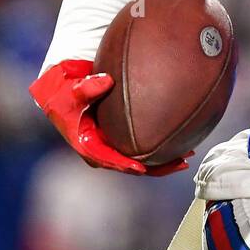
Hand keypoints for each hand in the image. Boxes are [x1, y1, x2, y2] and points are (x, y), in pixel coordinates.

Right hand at [28, 59, 191, 175]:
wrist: (63, 89)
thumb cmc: (65, 91)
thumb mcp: (71, 90)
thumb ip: (86, 87)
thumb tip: (107, 81)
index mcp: (86, 144)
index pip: (107, 159)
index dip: (124, 164)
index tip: (141, 167)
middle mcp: (100, 149)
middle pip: (130, 164)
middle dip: (155, 167)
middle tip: (180, 163)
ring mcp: (111, 145)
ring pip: (140, 159)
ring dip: (162, 160)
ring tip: (186, 156)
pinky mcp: (119, 138)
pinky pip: (142, 148)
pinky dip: (160, 149)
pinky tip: (181, 144)